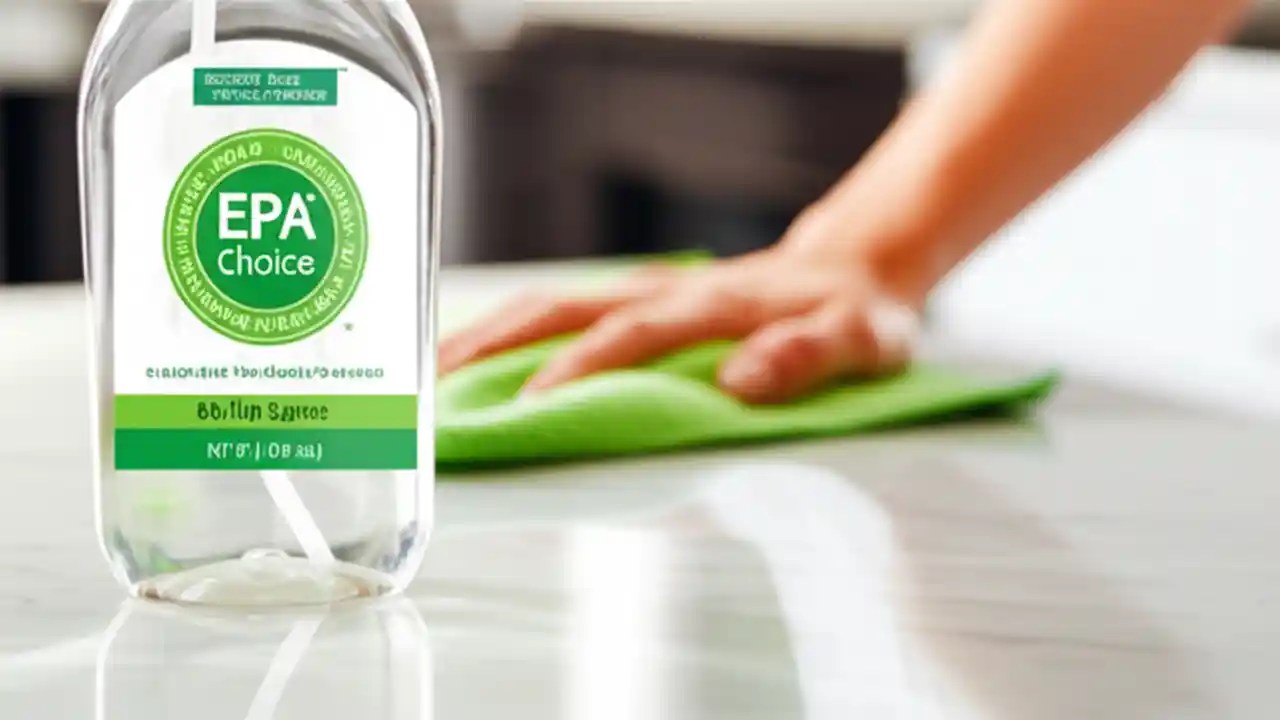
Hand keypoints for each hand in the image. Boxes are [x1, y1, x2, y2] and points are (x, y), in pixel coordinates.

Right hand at [439, 215, 926, 403]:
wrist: (853, 269)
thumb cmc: (854, 315)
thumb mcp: (860, 340)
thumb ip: (808, 356)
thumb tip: (740, 380)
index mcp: (713, 304)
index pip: (631, 334)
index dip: (579, 367)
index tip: (528, 406)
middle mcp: (667, 290)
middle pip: (565, 306)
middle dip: (495, 344)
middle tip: (433, 387)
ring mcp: (646, 290)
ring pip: (552, 303)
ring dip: (487, 333)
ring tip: (426, 374)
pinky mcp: (638, 298)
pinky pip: (563, 309)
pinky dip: (511, 329)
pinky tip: (473, 359)